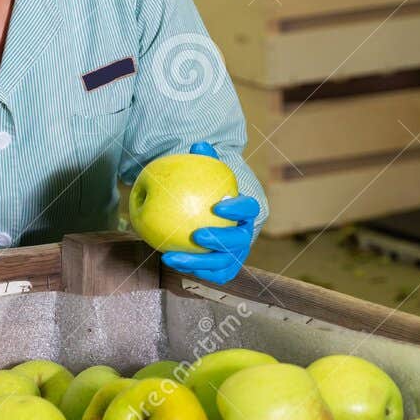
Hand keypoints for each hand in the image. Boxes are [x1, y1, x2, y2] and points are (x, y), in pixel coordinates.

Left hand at [161, 142, 260, 284]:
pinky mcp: (225, 269)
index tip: (217, 206)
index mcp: (245, 212)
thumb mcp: (203, 177)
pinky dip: (194, 271)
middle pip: (239, 240)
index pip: (248, 209)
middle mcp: (244, 234)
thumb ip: (202, 162)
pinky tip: (172, 262)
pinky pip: (212, 274)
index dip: (237, 209)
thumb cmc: (203, 195)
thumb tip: (199, 145)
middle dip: (220, 239)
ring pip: (223, 262)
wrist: (205, 219)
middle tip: (196, 235)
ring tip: (172, 256)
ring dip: (198, 261)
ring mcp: (236, 254)